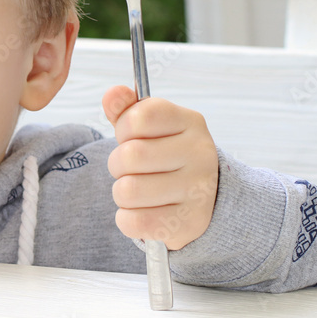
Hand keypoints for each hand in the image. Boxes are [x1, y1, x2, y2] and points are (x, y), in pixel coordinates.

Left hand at [102, 85, 218, 250]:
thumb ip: (128, 109)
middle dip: (117, 165)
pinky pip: (133, 222)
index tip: (131, 137)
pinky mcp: (189, 223)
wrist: (204, 199)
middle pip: (129, 156)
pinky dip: (127, 219)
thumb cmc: (167, 156)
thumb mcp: (151, 127)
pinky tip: (142, 211)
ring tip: (138, 190)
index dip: (123, 129)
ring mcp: (199, 190)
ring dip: (121, 193)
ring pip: (128, 191)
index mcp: (190, 122)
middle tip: (131, 170)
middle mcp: (200, 154)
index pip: (140, 116)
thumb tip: (112, 94)